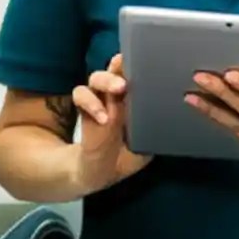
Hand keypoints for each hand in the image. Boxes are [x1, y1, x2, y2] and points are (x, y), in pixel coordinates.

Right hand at [70, 53, 152, 193]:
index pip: (142, 76)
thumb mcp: (141, 150)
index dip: (145, 67)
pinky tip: (101, 118)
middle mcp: (119, 95)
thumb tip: (158, 121)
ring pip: (98, 78)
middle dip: (123, 68)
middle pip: (119, 70)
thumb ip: (146, 135)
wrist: (96, 172)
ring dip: (107, 81)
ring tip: (118, 90)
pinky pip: (81, 94)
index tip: (150, 67)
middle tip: (128, 81)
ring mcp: (100, 98)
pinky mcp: (83, 105)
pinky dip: (90, 102)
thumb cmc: (126, 157)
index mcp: (139, 101)